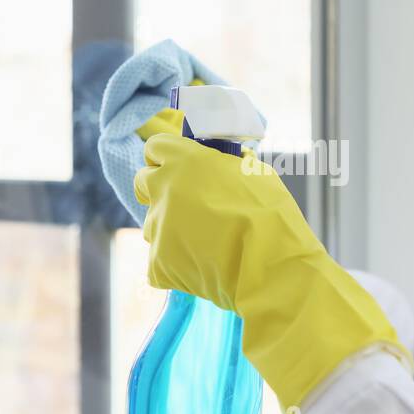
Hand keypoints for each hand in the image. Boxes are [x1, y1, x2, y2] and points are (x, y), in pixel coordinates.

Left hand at [134, 134, 412, 413]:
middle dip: (159, 189)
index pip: (155, 147)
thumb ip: (223, 164)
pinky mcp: (158, 262)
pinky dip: (175, 264)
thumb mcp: (252, 172)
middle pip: (143, 182)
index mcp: (183, 160)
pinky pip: (159, 260)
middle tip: (185, 203)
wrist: (270, 265)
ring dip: (170, 228)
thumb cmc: (269, 214)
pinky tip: (201, 266)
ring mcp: (157, 227)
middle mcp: (162, 189)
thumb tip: (218, 163)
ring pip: (153, 223)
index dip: (165, 157)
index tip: (175, 167)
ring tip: (203, 242)